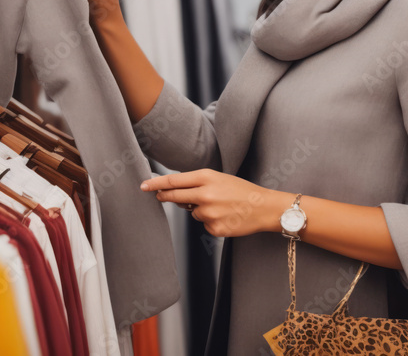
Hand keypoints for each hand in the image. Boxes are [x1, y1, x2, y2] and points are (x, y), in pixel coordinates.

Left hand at [140, 169, 281, 237]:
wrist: (263, 207)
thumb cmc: (242, 190)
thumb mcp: (219, 178)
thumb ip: (197, 183)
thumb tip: (176, 191)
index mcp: (206, 177)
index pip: (174, 181)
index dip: (156, 184)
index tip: (144, 185)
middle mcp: (205, 194)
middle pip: (175, 197)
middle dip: (164, 196)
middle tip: (157, 196)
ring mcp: (209, 213)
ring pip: (193, 213)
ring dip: (200, 210)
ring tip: (221, 206)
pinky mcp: (214, 228)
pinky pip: (204, 225)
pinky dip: (211, 222)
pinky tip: (225, 217)